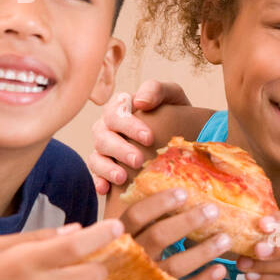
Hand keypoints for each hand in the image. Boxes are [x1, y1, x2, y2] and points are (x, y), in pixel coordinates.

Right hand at [88, 80, 190, 194]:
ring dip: (107, 167)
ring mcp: (104, 148)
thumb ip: (157, 90)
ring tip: (122, 178)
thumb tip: (140, 101)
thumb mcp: (173, 97)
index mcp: (121, 107)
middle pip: (103, 136)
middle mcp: (108, 127)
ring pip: (96, 156)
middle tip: (138, 161)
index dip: (129, 125)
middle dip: (120, 149)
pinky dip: (98, 181)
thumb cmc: (176, 113)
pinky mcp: (105, 168)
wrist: (184, 138)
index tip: (149, 138)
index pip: (115, 112)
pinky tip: (105, 189)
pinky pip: (95, 174)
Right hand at [93, 188, 234, 279]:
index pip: (136, 215)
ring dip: (202, 251)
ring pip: (175, 265)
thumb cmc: (117, 259)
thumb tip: (165, 182)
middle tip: (213, 210)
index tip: (183, 192)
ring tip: (226, 238)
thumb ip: (136, 215)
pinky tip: (220, 269)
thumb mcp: (117, 236)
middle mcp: (130, 259)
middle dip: (187, 222)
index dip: (159, 203)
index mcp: (119, 237)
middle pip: (159, 236)